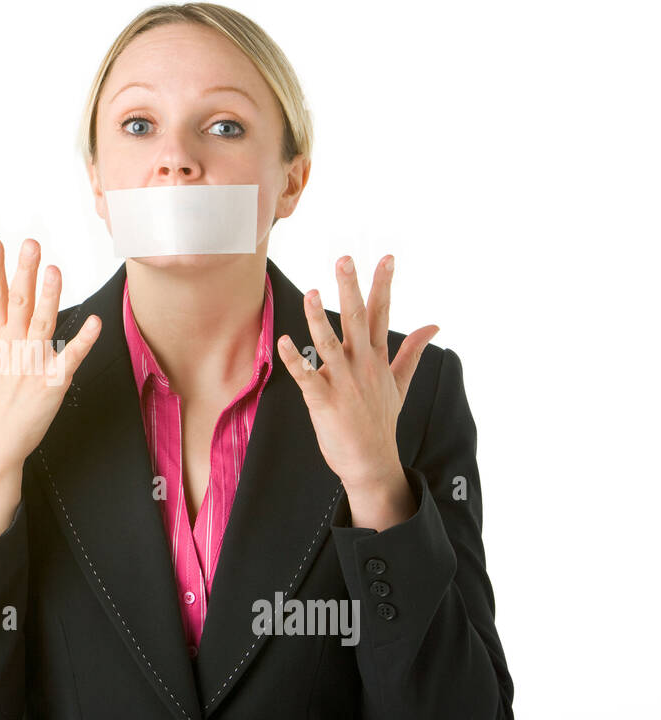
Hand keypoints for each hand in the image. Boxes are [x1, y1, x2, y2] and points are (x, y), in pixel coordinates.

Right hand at [0, 236, 101, 473]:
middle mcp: (10, 347)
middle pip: (18, 303)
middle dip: (23, 273)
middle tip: (31, 244)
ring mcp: (31, 365)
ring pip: (42, 324)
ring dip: (49, 298)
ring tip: (54, 270)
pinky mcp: (52, 384)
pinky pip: (70, 359)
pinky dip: (82, 341)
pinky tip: (93, 322)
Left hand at [276, 255, 438, 493]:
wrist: (372, 461)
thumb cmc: (380, 420)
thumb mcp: (401, 382)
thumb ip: (413, 351)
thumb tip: (434, 326)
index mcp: (377, 358)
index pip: (381, 313)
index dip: (383, 284)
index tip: (386, 258)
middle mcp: (362, 365)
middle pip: (356, 319)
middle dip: (350, 289)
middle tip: (344, 260)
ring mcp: (344, 382)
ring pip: (330, 344)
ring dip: (318, 318)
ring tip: (311, 292)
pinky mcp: (324, 401)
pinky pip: (307, 377)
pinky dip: (296, 360)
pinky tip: (284, 341)